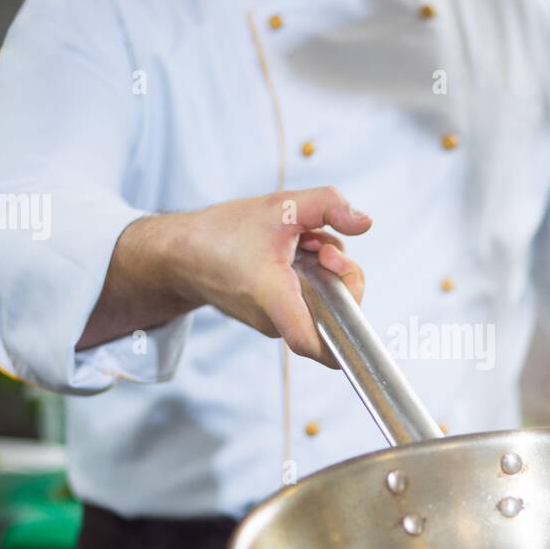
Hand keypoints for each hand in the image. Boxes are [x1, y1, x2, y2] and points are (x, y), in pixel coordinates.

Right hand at [77, 186, 371, 365]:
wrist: (182, 252)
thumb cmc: (225, 231)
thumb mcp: (282, 205)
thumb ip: (329, 206)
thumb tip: (367, 223)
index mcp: (274, 296)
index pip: (312, 343)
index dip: (342, 344)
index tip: (351, 305)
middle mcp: (274, 319)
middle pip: (332, 312)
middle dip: (340, 272)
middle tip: (320, 244)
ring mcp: (272, 322)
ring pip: (320, 301)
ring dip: (322, 268)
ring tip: (299, 241)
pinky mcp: (270, 316)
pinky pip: (304, 299)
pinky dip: (307, 274)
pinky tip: (289, 252)